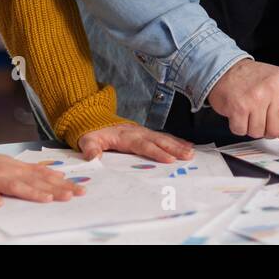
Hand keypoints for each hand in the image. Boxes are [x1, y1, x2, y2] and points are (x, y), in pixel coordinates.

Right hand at [0, 146, 87, 206]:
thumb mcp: (15, 165)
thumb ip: (36, 171)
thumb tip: (59, 175)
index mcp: (20, 168)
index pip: (45, 177)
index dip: (63, 183)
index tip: (80, 190)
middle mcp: (10, 171)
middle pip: (35, 181)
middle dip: (54, 189)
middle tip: (71, 195)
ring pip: (14, 185)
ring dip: (30, 192)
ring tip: (45, 199)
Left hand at [78, 124, 193, 163]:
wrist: (96, 118)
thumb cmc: (93, 132)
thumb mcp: (87, 140)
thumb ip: (90, 148)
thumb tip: (94, 158)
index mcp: (126, 136)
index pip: (143, 145)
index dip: (157, 152)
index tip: (169, 159)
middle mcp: (138, 132)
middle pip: (159, 141)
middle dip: (174, 148)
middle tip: (188, 156)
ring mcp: (144, 131)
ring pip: (164, 138)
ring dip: (178, 145)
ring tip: (191, 152)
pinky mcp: (147, 133)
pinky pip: (164, 136)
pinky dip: (176, 140)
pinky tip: (187, 145)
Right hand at [207, 59, 278, 149]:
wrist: (226, 68)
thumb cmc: (252, 79)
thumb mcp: (276, 84)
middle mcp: (272, 88)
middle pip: (277, 128)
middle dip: (269, 129)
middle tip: (261, 117)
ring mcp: (256, 97)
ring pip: (259, 132)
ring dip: (252, 127)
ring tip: (249, 111)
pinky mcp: (239, 106)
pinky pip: (242, 131)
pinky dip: (239, 126)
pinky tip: (238, 112)